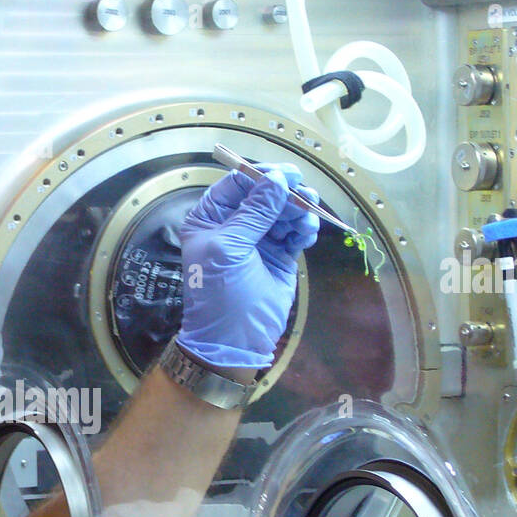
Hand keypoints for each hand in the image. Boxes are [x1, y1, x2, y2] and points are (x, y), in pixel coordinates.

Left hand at [177, 166, 320, 369]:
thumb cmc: (221, 295)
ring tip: (306, 220)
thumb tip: (278, 179)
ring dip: (297, 210)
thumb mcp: (230, 249)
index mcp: (209, 219)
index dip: (260, 177)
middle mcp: (233, 225)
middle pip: (264, 194)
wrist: (235, 341)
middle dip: (284, 194)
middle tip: (304, 197)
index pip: (235, 185)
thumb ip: (254, 212)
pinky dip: (304, 228)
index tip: (286, 175)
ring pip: (283, 210)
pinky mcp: (280, 254)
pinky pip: (295, 230)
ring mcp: (258, 239)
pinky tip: (307, 234)